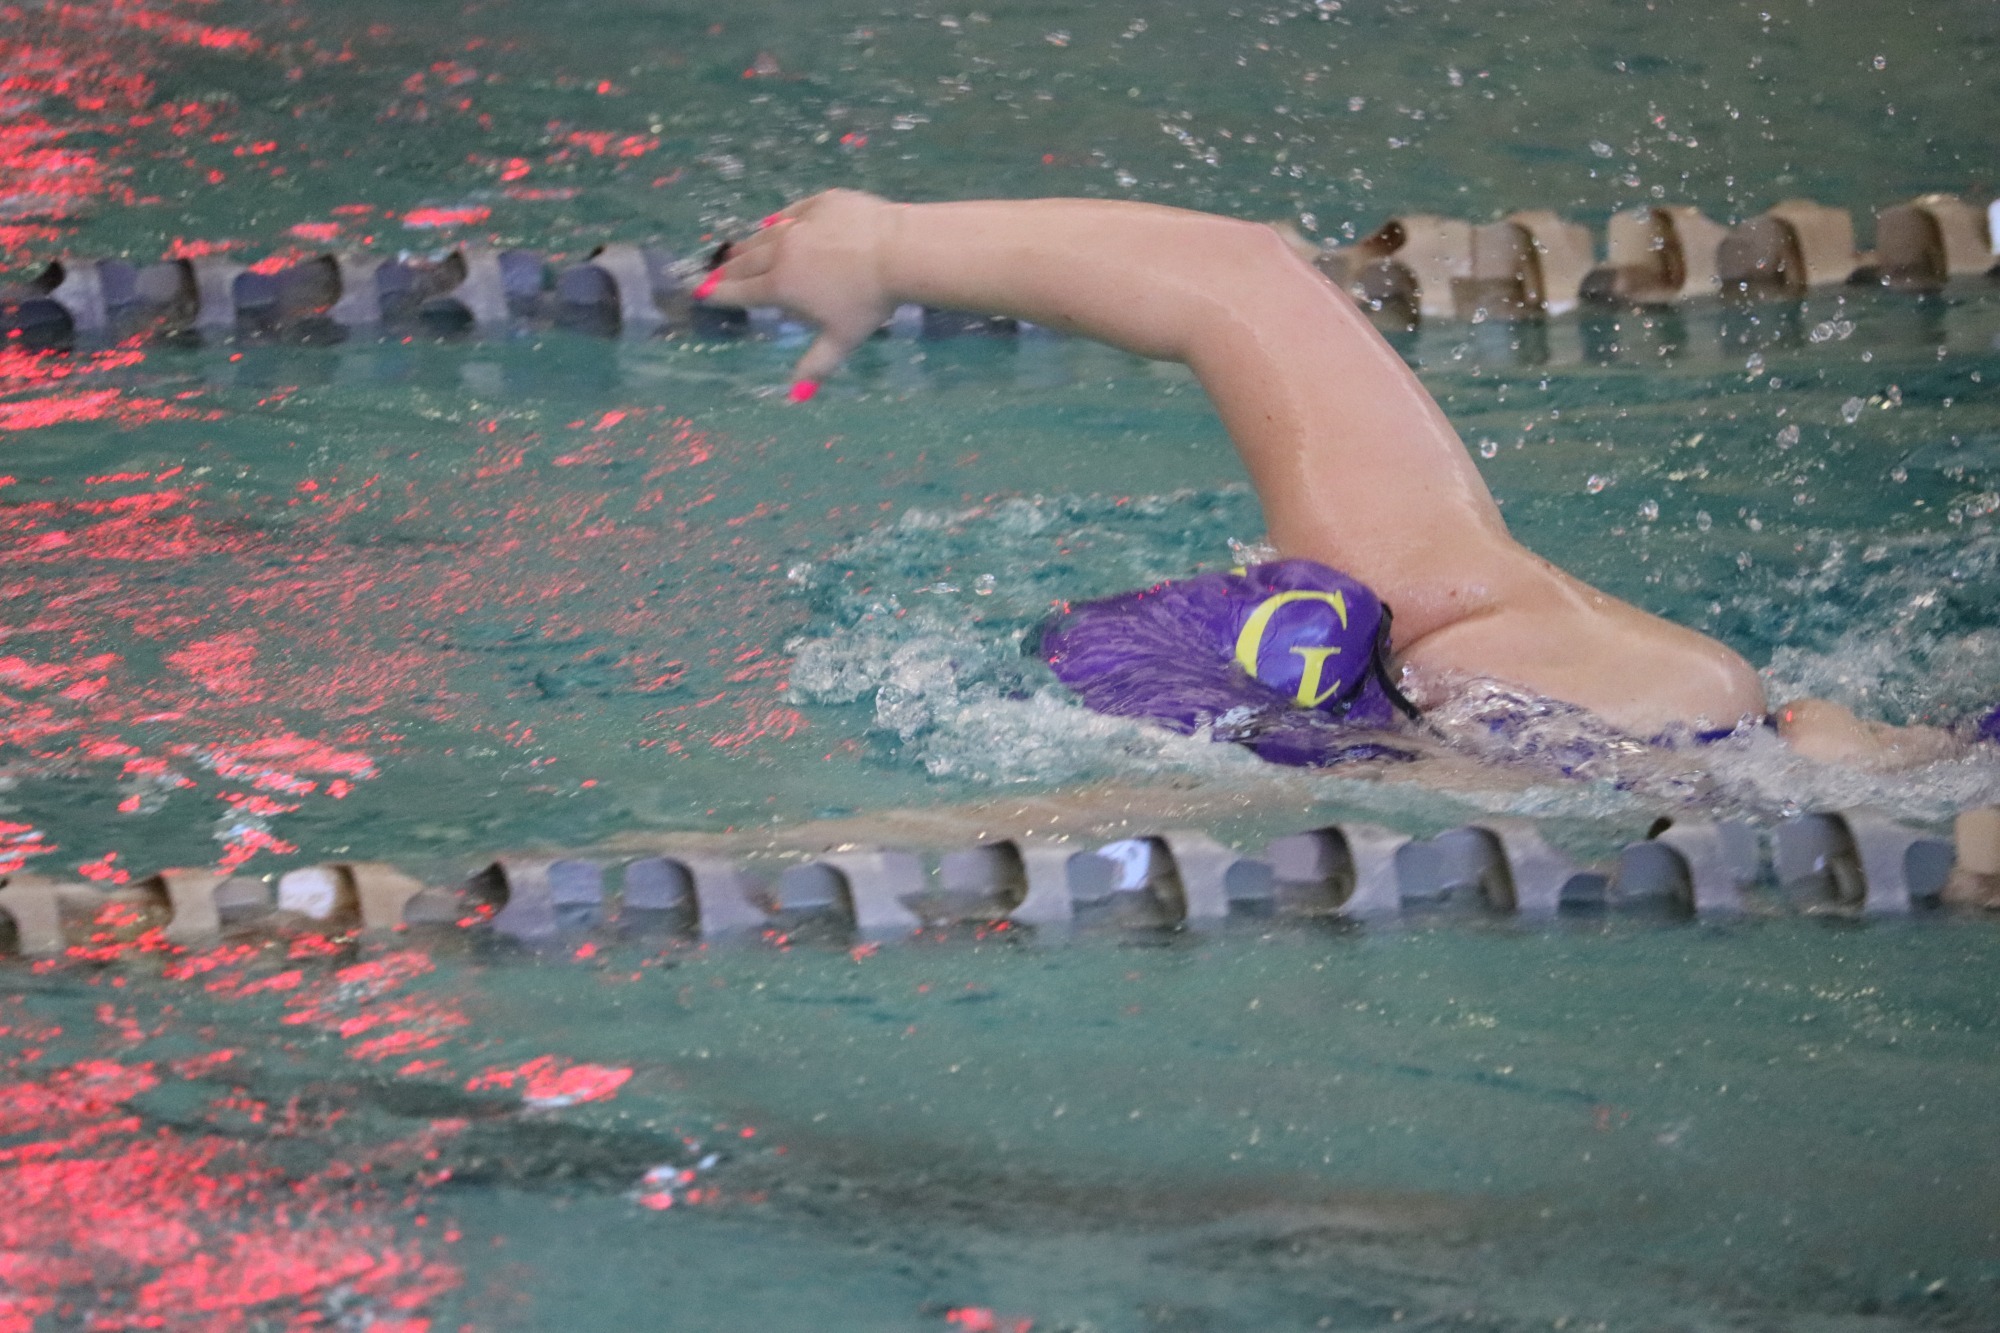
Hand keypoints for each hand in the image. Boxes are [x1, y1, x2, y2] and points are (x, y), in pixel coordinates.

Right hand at [694, 189, 898, 394]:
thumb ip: (817, 364)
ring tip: (737, 249)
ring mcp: (801, 223)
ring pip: (767, 234)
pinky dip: (781, 220)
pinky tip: (774, 222)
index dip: (720, 294)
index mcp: (782, 285)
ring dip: (749, 244)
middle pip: (748, 261)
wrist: (899, 251)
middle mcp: (783, 251)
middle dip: (728, 269)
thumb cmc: (870, 301)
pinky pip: (794, 212)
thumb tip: (797, 394)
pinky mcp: (822, 203)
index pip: (743, 292)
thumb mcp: (842, 339)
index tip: (701, 293)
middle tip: (714, 272)